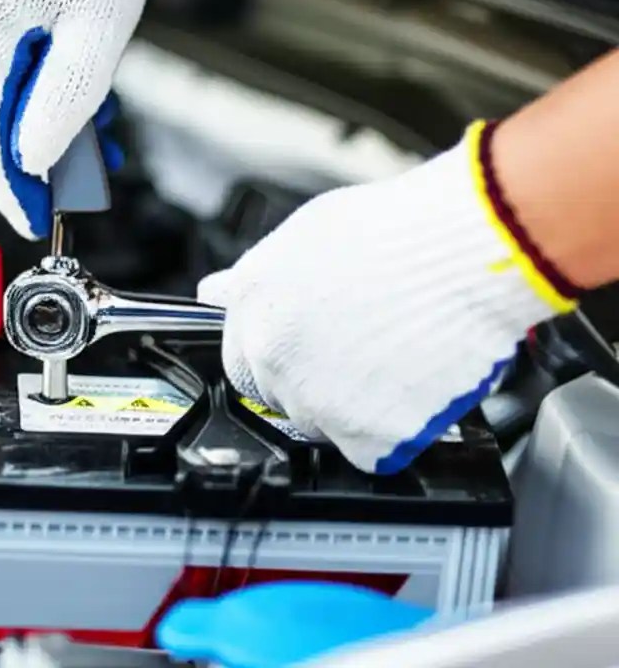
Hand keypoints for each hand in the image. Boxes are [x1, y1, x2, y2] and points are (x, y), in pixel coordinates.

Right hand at [0, 0, 148, 238]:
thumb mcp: (100, 27)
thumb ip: (67, 102)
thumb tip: (33, 164)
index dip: (10, 191)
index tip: (37, 219)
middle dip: (29, 159)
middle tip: (90, 167)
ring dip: (24, 125)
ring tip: (92, 122)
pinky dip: (7, 92)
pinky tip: (49, 82)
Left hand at [197, 121, 579, 472]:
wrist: (470, 250)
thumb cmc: (403, 230)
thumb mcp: (309, 233)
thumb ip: (257, 278)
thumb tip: (215, 292)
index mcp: (252, 304)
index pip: (242, 362)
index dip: (281, 362)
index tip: (312, 357)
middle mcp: (273, 354)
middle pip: (281, 400)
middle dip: (317, 387)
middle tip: (366, 359)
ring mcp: (315, 398)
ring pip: (325, 428)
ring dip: (356, 411)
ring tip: (400, 362)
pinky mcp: (365, 433)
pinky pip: (372, 455)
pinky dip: (395, 436)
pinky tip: (415, 391)